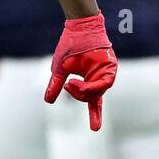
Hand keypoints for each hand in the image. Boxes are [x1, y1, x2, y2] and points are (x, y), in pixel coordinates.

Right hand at [45, 11, 116, 131]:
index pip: (93, 101)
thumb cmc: (69, 46)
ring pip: (98, 92)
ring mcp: (107, 72)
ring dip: (84, 92)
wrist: (78, 27)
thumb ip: (56, 85)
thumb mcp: (60, 69)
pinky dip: (91, 87)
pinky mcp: (110, 66)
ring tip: (70, 83)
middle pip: (93, 97)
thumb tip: (48, 101)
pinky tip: (76, 82)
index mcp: (91, 80)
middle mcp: (101, 78)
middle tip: (67, 86)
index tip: (95, 130)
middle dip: (79, 96)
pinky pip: (104, 83)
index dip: (95, 115)